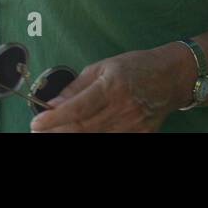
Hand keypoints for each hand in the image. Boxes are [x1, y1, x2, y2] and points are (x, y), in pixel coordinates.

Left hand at [28, 45, 193, 132]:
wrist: (171, 78)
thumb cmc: (135, 67)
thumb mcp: (103, 67)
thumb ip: (77, 86)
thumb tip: (54, 102)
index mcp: (112, 86)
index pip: (78, 108)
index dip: (54, 118)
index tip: (36, 122)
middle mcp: (123, 108)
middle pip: (83, 128)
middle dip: (57, 132)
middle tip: (38, 132)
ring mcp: (133, 125)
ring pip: (95, 138)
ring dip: (70, 137)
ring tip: (53, 135)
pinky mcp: (141, 136)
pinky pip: (113, 140)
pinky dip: (94, 139)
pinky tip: (78, 135)